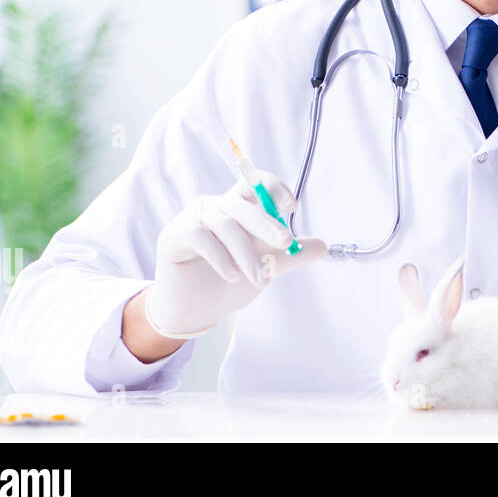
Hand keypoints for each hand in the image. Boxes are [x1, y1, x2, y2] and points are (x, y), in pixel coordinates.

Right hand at [144, 170, 326, 337]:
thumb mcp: (266, 268)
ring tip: (260, 279)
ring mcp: (193, 218)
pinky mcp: (174, 234)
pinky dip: (220, 257)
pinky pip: (201, 237)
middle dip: (266, 223)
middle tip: (286, 243)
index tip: (291, 206)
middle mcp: (216, 207)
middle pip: (242, 203)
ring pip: (226, 225)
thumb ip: (292, 256)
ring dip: (246, 253)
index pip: (255, 184)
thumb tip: (323, 246)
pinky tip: (232, 276)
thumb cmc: (229, 283)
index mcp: (238, 207)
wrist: (195, 311)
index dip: (273, 188)